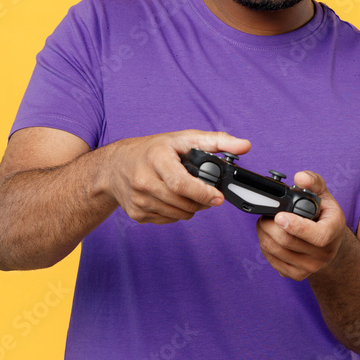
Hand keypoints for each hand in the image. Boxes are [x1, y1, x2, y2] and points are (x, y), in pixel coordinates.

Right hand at [105, 130, 250, 224]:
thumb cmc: (152, 150)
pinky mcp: (137, 214)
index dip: (202, 193)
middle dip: (201, 201)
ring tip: (189, 193)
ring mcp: (138, 200)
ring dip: (191, 207)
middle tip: (208, 193)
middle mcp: (143, 180)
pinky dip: (177, 212)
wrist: (115, 166)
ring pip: (179, 214)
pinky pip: (169, 220)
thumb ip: (216, 141)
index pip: (180, 183)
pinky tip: (173, 198)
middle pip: (183, 202)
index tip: (218, 197)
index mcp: (155, 158)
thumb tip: (244, 145)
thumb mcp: (183, 139)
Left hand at [256, 170, 346, 280]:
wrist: (329, 243)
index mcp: (333, 231)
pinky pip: (272, 261)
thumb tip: (300, 177)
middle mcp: (324, 253)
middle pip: (287, 241)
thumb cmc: (324, 216)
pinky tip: (269, 236)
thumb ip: (313, 182)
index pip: (317, 236)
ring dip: (263, 233)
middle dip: (269, 224)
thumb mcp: (324, 195)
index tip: (279, 216)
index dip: (296, 226)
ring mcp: (310, 267)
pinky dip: (265, 246)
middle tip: (266, 214)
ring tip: (265, 222)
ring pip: (275, 251)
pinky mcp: (297, 275)